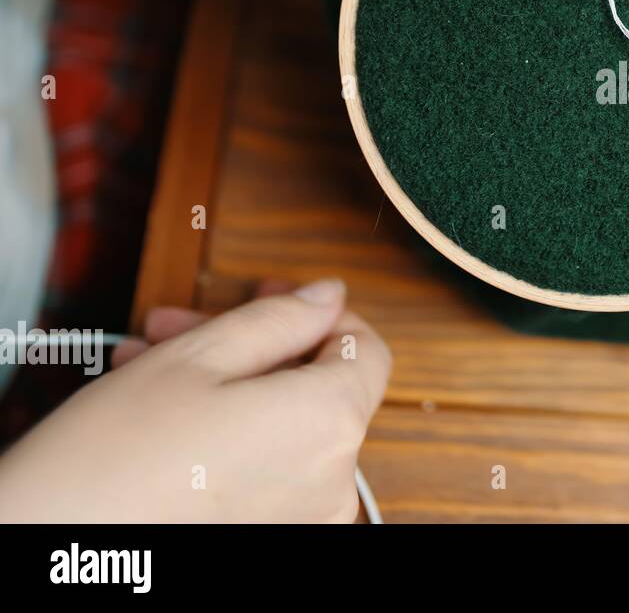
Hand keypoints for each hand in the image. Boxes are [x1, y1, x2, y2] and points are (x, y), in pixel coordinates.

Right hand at [0, 279, 390, 521]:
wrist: (43, 550)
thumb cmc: (112, 460)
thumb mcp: (195, 358)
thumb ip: (278, 320)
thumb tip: (328, 296)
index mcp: (330, 422)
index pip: (368, 350)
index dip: (319, 313)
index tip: (271, 298)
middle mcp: (335, 481)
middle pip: (315, 386)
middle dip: (249, 345)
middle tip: (177, 328)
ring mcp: (306, 520)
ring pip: (282, 426)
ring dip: (224, 387)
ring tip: (147, 368)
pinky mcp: (273, 542)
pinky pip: (266, 471)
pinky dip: (227, 437)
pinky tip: (162, 417)